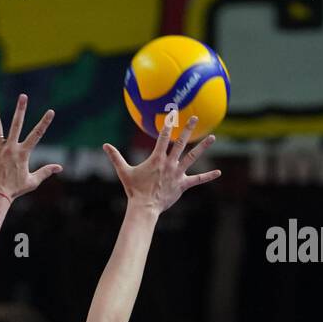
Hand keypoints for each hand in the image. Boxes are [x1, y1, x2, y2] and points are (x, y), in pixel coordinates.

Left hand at [0, 95, 61, 199]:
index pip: (37, 135)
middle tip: (23, 96)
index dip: (44, 123)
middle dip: (20, 110)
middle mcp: (10, 148)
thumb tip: (60, 167)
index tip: (50, 111)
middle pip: (16, 125)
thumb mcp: (33, 181)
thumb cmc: (15, 190)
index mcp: (23, 153)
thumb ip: (45, 171)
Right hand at [103, 114, 219, 213]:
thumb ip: (115, 157)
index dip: (168, 124)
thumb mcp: (123, 172)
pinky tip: (218, 172)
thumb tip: (104, 146)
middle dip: (188, 129)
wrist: (144, 208)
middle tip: (195, 117)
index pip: (164, 137)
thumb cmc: (134, 190)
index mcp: (157, 159)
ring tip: (213, 137)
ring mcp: (178, 174)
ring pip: (192, 157)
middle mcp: (169, 163)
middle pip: (181, 143)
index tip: (173, 113)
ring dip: (203, 147)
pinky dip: (208, 176)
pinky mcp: (183, 185)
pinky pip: (197, 179)